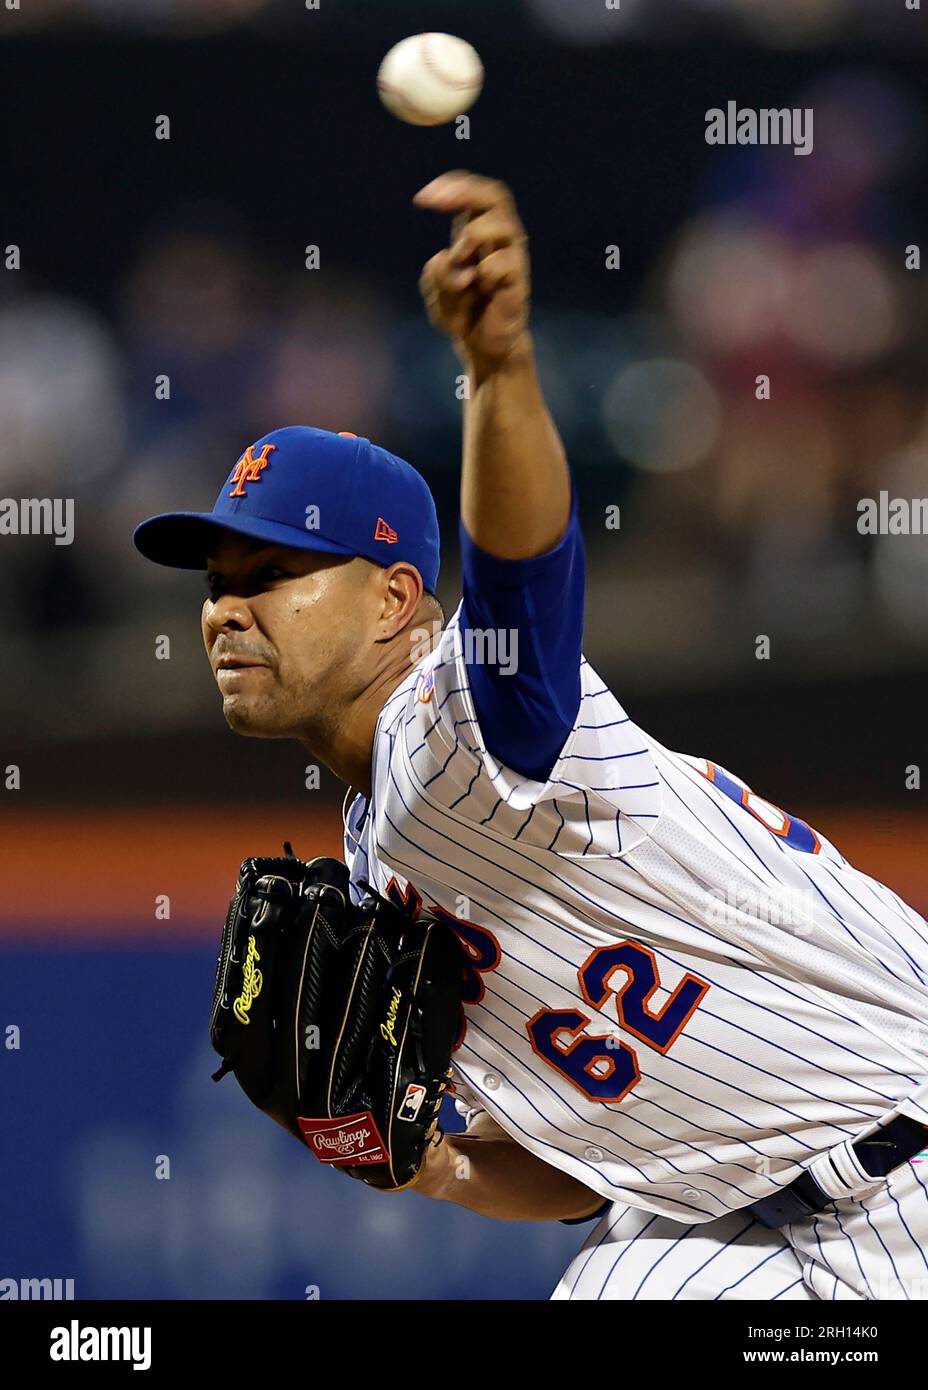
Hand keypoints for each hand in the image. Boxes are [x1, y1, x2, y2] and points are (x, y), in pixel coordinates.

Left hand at [414, 170, 529, 374]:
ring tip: (460, 264)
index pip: (474, 193)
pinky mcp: (518, 283)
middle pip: (496, 196)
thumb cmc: (462, 312)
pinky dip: (481, 273)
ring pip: (501, 225)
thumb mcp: (435, 289)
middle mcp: (500, 239)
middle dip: (464, 193)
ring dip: (471, 238)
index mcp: (479, 231)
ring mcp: (512, 259)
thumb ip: (435, 271)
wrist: (482, 347)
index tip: (421, 200)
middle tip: (435, 202)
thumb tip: (453, 262)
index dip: (452, 186)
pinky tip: (479, 288)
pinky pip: (501, 264)